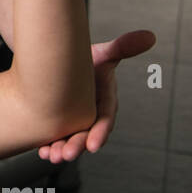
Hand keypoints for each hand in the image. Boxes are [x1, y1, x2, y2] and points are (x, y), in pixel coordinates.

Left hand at [38, 29, 156, 162]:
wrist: (59, 59)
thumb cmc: (84, 57)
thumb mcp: (103, 52)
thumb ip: (123, 47)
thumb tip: (150, 36)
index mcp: (105, 101)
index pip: (105, 119)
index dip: (100, 132)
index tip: (93, 146)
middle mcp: (91, 114)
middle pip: (86, 134)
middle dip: (76, 146)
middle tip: (65, 155)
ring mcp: (75, 120)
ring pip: (69, 139)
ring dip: (60, 150)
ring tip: (50, 156)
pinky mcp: (59, 122)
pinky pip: (55, 137)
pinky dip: (47, 145)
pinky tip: (41, 152)